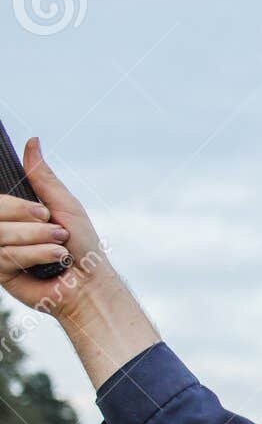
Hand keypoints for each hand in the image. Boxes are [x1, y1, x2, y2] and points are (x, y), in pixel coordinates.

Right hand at [1, 137, 117, 318]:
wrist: (89, 282)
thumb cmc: (82, 245)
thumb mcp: (65, 204)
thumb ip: (43, 176)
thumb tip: (33, 141)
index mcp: (14, 212)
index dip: (19, 206)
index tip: (45, 214)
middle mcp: (3, 229)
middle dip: (33, 224)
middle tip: (58, 233)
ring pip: (1, 234)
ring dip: (39, 241)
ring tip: (59, 250)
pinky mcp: (0, 272)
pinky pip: (5, 256)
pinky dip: (35, 256)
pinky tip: (51, 263)